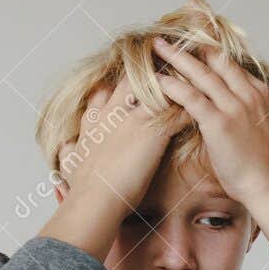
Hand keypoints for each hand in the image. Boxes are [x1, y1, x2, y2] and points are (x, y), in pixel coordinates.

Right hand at [40, 76, 190, 259]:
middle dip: (152, 73)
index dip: (122, 85)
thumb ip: (67, 151)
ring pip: (160, 88)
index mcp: (95, 118)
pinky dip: (192, 107)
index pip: (107, 89)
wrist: (92, 198)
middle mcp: (114, 111)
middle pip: (134, 78)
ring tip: (194, 82)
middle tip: (171, 71)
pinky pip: (179, 111)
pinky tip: (204, 108)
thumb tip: (63, 148)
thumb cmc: (81, 186)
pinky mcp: (153, 131)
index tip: (133, 84)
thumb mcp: (68, 162)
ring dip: (177, 85)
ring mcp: (134, 118)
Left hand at [153, 37, 268, 251]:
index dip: (210, 49)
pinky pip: (192, 98)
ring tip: (158, 46)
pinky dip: (173, 86)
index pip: (231, 63)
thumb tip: (260, 115)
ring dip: (176, 58)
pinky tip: (157, 79)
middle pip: (216, 59)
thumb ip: (261, 116)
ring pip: (201, 73)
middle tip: (171, 31)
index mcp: (260, 93)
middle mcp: (248, 93)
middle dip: (192, 42)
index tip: (193, 38)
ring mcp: (235, 107)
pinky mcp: (220, 123)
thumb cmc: (267, 166)